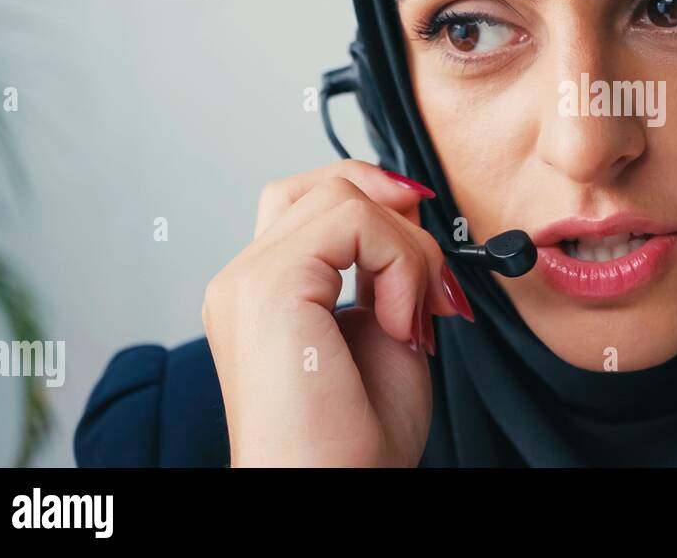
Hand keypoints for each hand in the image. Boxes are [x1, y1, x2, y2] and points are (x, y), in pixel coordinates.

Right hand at [201, 159, 469, 466]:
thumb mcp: (387, 331)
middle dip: (398, 220)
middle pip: (325, 183)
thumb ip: (389, 270)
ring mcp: (248, 278)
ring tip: (411, 318)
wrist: (329, 494)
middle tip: (432, 290)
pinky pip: (352, 218)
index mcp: (267, 294)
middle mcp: (244, 279)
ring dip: (405, 249)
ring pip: (344, 193)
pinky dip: (398, 263)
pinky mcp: (269, 284)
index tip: (430, 264)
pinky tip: (396, 323)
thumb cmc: (354, 443)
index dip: (381, 210)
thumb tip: (413, 212)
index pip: (314, 202)